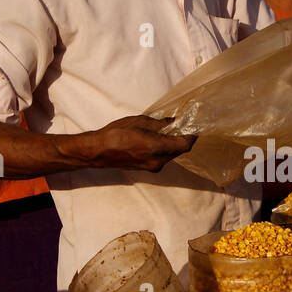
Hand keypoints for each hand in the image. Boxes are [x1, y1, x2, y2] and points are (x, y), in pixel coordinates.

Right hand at [67, 115, 195, 171]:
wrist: (98, 151)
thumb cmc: (116, 133)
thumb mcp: (141, 122)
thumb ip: (160, 124)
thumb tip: (174, 123)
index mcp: (156, 148)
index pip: (184, 145)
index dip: (192, 135)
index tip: (193, 126)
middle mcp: (157, 161)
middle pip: (179, 150)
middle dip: (182, 138)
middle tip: (182, 125)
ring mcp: (152, 167)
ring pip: (171, 155)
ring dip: (173, 144)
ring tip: (168, 130)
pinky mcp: (147, 169)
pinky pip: (162, 158)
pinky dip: (164, 149)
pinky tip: (158, 139)